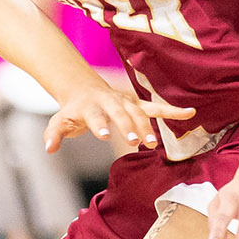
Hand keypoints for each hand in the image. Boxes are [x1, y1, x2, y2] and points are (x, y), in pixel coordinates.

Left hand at [41, 83, 191, 153]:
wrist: (84, 89)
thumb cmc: (73, 110)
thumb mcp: (59, 121)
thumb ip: (54, 133)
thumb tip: (48, 148)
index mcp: (90, 106)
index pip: (94, 115)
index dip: (99, 124)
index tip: (103, 135)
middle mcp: (109, 102)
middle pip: (120, 114)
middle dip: (127, 126)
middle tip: (134, 142)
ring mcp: (125, 102)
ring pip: (138, 112)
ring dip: (147, 127)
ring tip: (152, 143)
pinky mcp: (137, 104)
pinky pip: (156, 107)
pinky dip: (172, 110)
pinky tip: (190, 112)